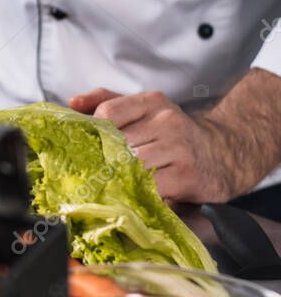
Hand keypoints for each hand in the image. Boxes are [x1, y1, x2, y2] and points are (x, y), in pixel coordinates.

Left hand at [68, 88, 231, 202]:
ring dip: (117, 177)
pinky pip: (150, 187)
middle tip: (90, 171)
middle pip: (117, 143)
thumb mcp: (143, 110)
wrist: (223, 154)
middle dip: (101, 159)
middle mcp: (168, 122)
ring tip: (108, 183)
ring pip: (131, 166)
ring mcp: (179, 149)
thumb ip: (106, 102)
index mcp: (152, 103)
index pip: (108, 113)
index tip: (85, 146)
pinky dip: (136, 192)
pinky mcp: (187, 176)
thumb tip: (72, 104)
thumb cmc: (171, 135)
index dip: (93, 132)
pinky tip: (132, 193)